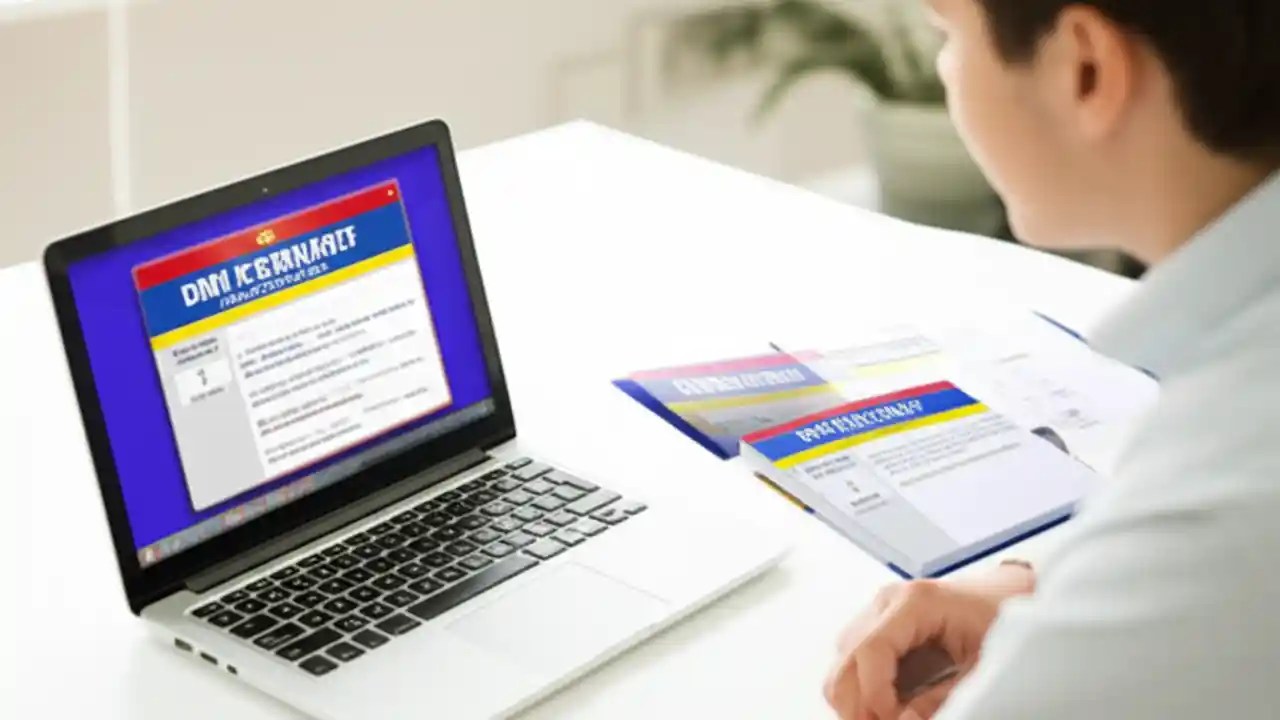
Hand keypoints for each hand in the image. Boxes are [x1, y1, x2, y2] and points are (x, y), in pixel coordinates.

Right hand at [824, 562, 1035, 719]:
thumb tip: (905, 719)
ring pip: (842, 664)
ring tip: (889, 717)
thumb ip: (944, 695)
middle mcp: (886, 603)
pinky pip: (851, 664)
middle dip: (857, 704)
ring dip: (856, 699)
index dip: (874, 694)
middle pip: (846, 659)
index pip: (871, 649)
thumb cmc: (999, 623)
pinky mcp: (874, 627)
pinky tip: (887, 707)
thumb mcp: (983, 665)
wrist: (1002, 595)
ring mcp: (876, 613)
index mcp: (915, 603)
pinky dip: (861, 692)